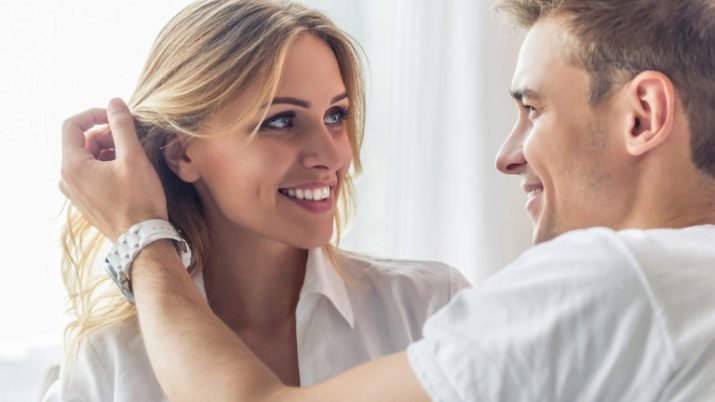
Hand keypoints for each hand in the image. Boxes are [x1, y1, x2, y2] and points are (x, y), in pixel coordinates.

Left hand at [60, 98, 167, 240]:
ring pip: (88, 159)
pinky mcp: (86, 202)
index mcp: (72, 165)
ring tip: (134, 160)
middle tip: (133, 142)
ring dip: (109, 152)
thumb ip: (122, 126)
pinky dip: (107, 167)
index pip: (72, 125)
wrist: (142, 239)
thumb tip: (115, 102)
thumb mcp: (133, 157)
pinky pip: (91, 175)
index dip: (95, 114)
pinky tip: (129, 176)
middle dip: (107, 136)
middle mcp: (66, 179)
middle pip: (83, 142)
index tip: (117, 116)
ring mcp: (75, 193)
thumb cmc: (139, 199)